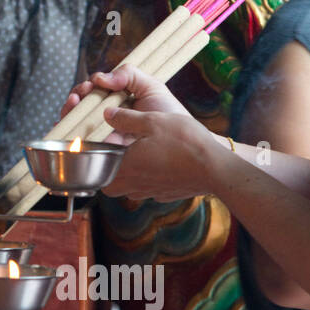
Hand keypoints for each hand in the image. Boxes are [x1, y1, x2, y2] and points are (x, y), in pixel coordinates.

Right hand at [59, 64, 190, 145]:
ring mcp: (103, 135)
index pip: (93, 93)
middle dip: (75, 98)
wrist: (182, 143)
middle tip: (79, 95)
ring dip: (69, 113)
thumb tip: (100, 78)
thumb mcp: (151, 87)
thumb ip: (129, 74)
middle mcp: (107, 118)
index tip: (90, 85)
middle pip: (80, 107)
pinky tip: (66, 126)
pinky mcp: (102, 151)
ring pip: (75, 123)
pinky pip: (80, 144)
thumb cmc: (169, 115)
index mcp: (117, 102)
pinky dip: (68, 134)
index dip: (86, 88)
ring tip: (73, 104)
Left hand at [97, 101, 223, 201]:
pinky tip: (158, 164)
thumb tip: (108, 114)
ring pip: (129, 189)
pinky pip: (149, 189)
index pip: (95, 174)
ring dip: (128, 175)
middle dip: (107, 172)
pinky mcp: (167, 194)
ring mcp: (152, 192)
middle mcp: (135, 185)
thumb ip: (126, 118)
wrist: (216, 168)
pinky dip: (148, 179)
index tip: (97, 150)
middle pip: (110, 186)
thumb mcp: (152, 121)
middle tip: (114, 154)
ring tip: (136, 156)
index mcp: (126, 167)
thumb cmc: (184, 142)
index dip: (93, 163)